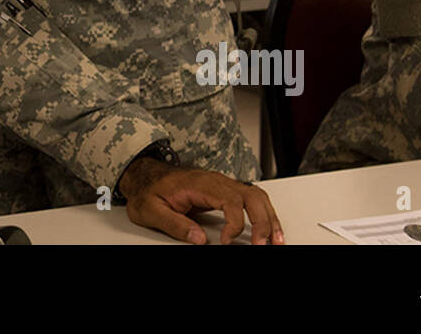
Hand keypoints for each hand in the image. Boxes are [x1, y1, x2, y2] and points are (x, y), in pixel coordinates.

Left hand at [118, 159, 283, 244]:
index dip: (234, 224)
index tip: (227, 242)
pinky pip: (251, 199)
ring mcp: (222, 184)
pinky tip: (270, 229)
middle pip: (251, 195)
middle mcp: (216, 180)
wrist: (144, 175)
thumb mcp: (153, 210)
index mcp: (200, 183)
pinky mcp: (224, 191)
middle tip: (264, 245)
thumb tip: (199, 240)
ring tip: (276, 241)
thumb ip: (175, 224)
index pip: (229, 200)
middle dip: (262, 221)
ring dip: (269, 218)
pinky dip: (264, 213)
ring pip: (256, 196)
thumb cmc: (149, 191)